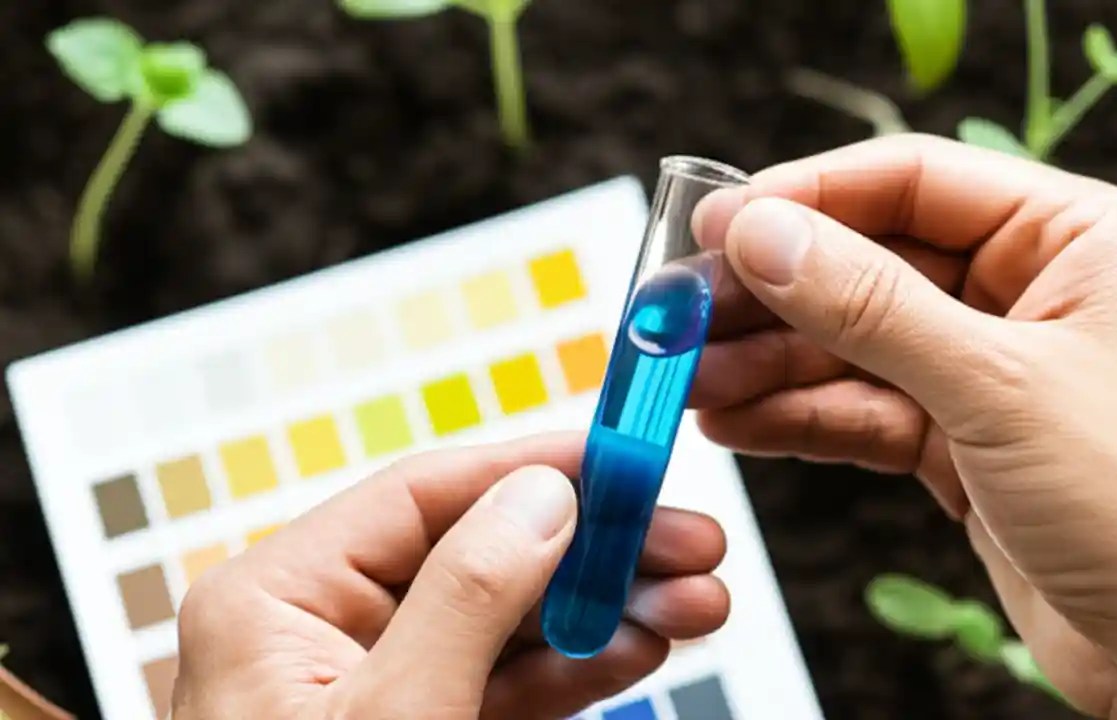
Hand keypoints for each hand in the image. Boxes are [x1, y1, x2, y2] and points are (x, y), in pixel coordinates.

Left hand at [172, 432, 728, 718]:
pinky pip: (503, 681)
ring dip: (605, 608)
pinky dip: (576, 666)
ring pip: (506, 618)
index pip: (424, 495)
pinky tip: (641, 646)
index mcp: (276, 599)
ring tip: (695, 601)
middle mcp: (321, 628)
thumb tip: (541, 494)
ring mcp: (373, 684)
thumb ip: (466, 597)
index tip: (629, 463)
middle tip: (691, 544)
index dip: (537, 470)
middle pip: (482, 551)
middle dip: (595, 549)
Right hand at [689, 135, 1116, 718]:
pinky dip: (797, 416)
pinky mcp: (959, 441)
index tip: (719, 221)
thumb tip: (765, 235)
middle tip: (684, 310)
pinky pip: (860, 409)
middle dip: (775, 292)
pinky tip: (737, 421)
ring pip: (853, 344)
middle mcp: (1028, 294)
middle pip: (870, 264)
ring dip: (769, 361)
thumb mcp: (997, 387)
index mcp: (1072, 240)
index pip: (914, 182)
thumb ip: (869, 306)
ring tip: (693, 380)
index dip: (808, 196)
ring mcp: (988, 371)